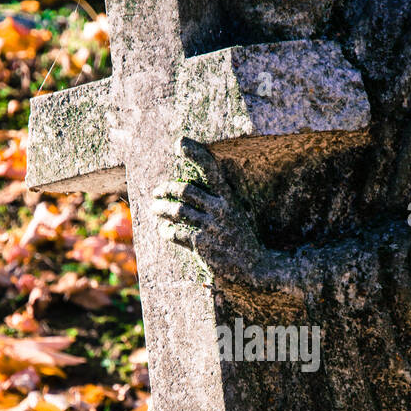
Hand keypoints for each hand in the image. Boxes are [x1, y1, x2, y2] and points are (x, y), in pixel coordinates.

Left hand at [152, 137, 268, 289]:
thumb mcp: (235, 215)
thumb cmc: (241, 240)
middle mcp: (220, 209)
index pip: (211, 170)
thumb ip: (216, 202)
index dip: (196, 154)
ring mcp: (211, 227)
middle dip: (166, 189)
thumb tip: (189, 191)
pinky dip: (166, 230)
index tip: (180, 143)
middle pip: (186, 191)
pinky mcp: (202, 244)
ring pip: (177, 211)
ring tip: (155, 209)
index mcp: (229, 199)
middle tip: (156, 192)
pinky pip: (176, 233)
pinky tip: (164, 230)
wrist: (255, 267)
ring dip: (161, 209)